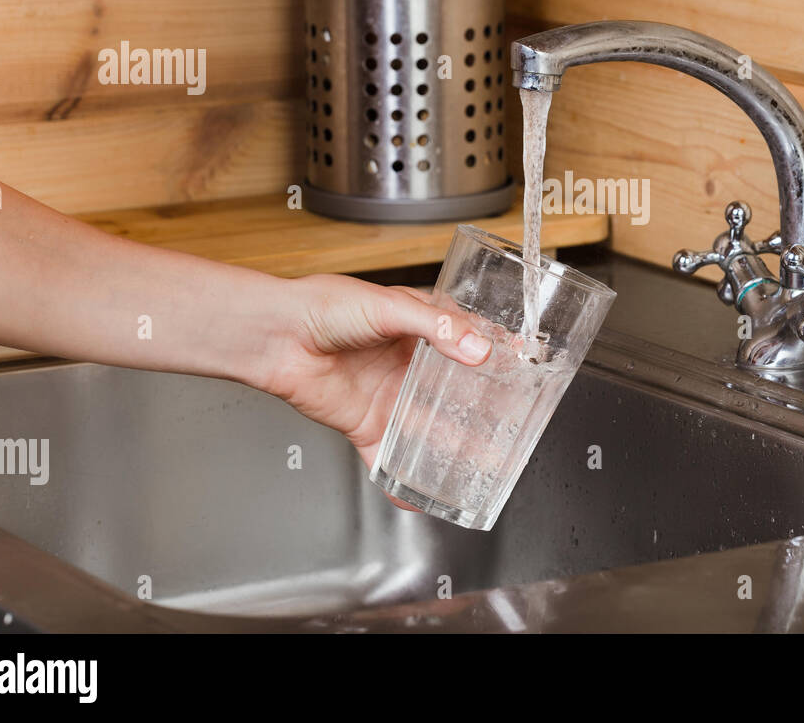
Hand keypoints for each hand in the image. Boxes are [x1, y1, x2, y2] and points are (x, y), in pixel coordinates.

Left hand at [252, 275, 491, 493]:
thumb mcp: (388, 306)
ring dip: (453, 448)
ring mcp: (389, 396)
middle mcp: (408, 364)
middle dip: (483, 408)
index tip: (524, 367)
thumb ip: (437, 328)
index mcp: (419, 328)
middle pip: (454, 391)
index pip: (469, 341)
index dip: (495, 355)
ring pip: (429, 428)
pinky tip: (419, 497)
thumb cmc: (324, 306)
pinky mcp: (366, 424)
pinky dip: (401, 481)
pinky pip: (387, 458)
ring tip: (482, 465)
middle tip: (513, 421)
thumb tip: (476, 349)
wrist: (278, 335)